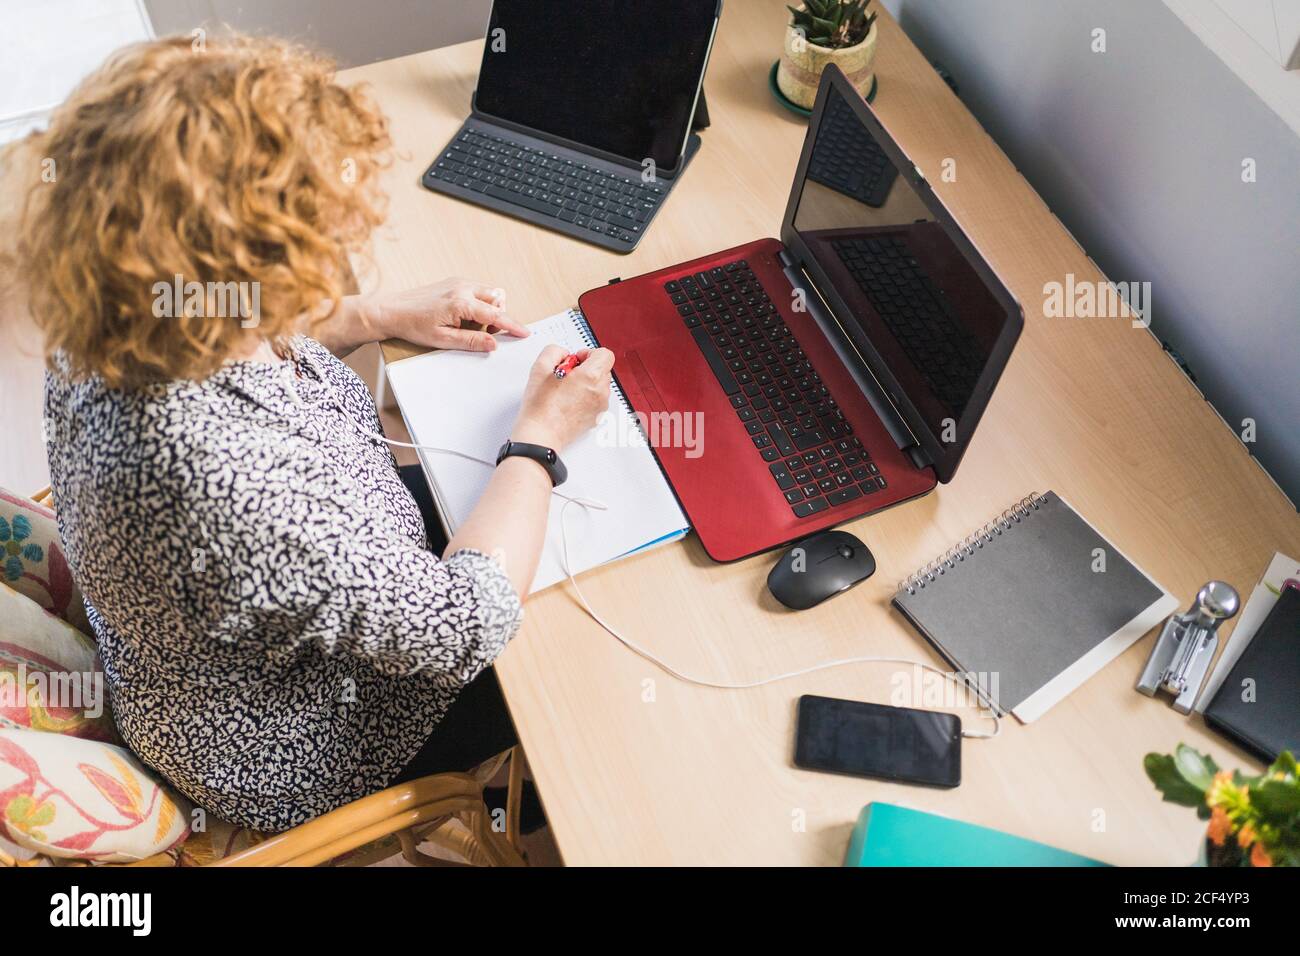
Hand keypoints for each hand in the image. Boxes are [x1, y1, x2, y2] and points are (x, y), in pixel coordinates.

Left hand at [361, 278, 528, 351]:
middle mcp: (462, 288)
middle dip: (497, 316)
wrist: (391, 311)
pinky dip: (477, 303)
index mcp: (461, 303)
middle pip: (497, 299)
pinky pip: (477, 290)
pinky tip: (463, 315)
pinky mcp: (453, 281)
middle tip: (483, 332)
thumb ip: (471, 341)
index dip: (512, 325)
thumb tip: (493, 343)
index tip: (525, 332)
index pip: (496, 315)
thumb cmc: (413, 326)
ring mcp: (458, 282)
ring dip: (488, 308)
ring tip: (470, 324)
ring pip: (489, 292)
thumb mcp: (443, 340)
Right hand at [512, 346, 614, 451]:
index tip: (576, 360)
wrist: (541, 434)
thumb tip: (564, 354)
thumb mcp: (540, 367)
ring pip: (600, 385)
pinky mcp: (596, 417)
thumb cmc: (540, 407)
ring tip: (565, 390)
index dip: (589, 353)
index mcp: (591, 376)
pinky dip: (586, 397)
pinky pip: (596, 399)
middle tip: (567, 376)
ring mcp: (600, 406)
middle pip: (602, 369)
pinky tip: (568, 402)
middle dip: (586, 368)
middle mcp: (600, 391)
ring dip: (586, 383)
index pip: (605, 354)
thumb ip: (555, 351)